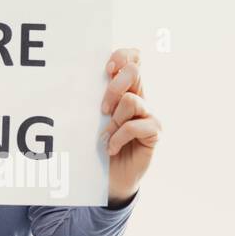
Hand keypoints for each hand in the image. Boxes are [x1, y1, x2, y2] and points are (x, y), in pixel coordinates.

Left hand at [100, 47, 160, 204]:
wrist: (111, 179)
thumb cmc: (100, 146)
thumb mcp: (94, 120)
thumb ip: (96, 100)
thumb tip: (80, 81)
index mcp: (126, 89)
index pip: (133, 59)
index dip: (122, 57)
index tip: (107, 70)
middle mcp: (140, 98)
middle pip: (134, 71)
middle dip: (113, 87)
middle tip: (102, 110)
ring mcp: (149, 115)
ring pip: (131, 100)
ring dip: (114, 120)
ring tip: (106, 136)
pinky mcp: (154, 132)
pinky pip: (135, 126)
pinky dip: (118, 138)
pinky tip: (111, 149)